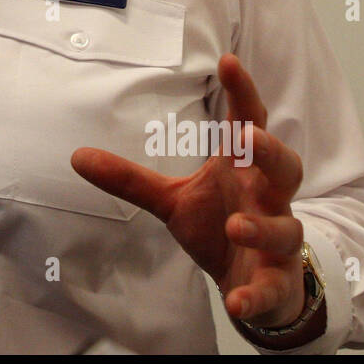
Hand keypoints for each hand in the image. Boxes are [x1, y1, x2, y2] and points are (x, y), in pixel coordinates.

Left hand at [71, 54, 312, 333]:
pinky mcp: (276, 281)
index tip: (229, 61)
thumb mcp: (172, 201)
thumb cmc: (220, 224)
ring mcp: (277, 240)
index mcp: (242, 170)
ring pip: (286, 228)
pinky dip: (256, 296)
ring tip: (236, 224)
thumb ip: (131, 180)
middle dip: (271, 151)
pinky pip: (273, 288)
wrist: (253, 285)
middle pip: (285, 167)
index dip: (243, 93)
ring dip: (262, 226)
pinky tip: (236, 302)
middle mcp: (267, 199)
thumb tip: (77, 155)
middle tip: (248, 138)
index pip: (249, 124)